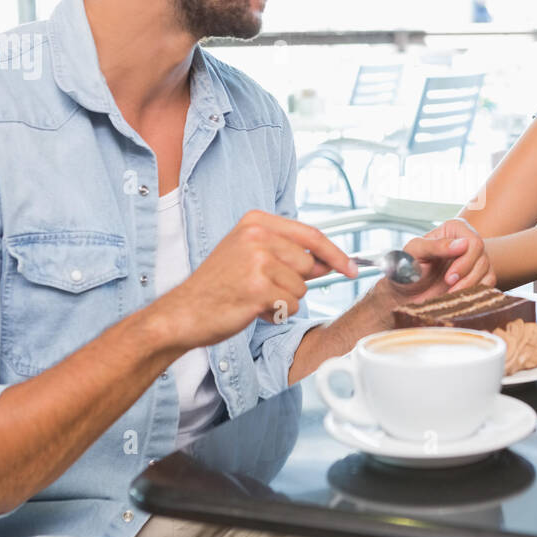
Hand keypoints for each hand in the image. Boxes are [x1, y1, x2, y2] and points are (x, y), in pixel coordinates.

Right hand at [153, 209, 356, 349]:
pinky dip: (275, 314)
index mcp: (256, 221)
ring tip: (253, 297)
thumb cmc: (218, 286)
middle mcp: (257, 235)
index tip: (352, 268)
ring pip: (301, 289)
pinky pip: (290, 307)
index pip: (311, 235)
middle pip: (309, 264)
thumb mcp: (250, 254)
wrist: (184, 311)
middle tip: (264, 287)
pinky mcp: (258, 288)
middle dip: (296, 283)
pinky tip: (251, 308)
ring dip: (283, 300)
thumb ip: (288, 253)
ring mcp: (258, 261)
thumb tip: (330, 262)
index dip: (336, 254)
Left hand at [370, 234, 478, 306]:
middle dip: (467, 276)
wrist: (407, 292)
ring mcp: (476, 259)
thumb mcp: (414, 253)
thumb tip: (462, 244)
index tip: (449, 278)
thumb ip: (435, 245)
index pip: (473, 241)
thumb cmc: (407, 268)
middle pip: (482, 257)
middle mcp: (468, 241)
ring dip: (470, 287)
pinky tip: (459, 297)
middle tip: (449, 287)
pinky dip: (476, 293)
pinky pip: (489, 283)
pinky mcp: (480, 276)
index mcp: (454, 229)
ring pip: (487, 271)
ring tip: (450, 294)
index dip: (465, 262)